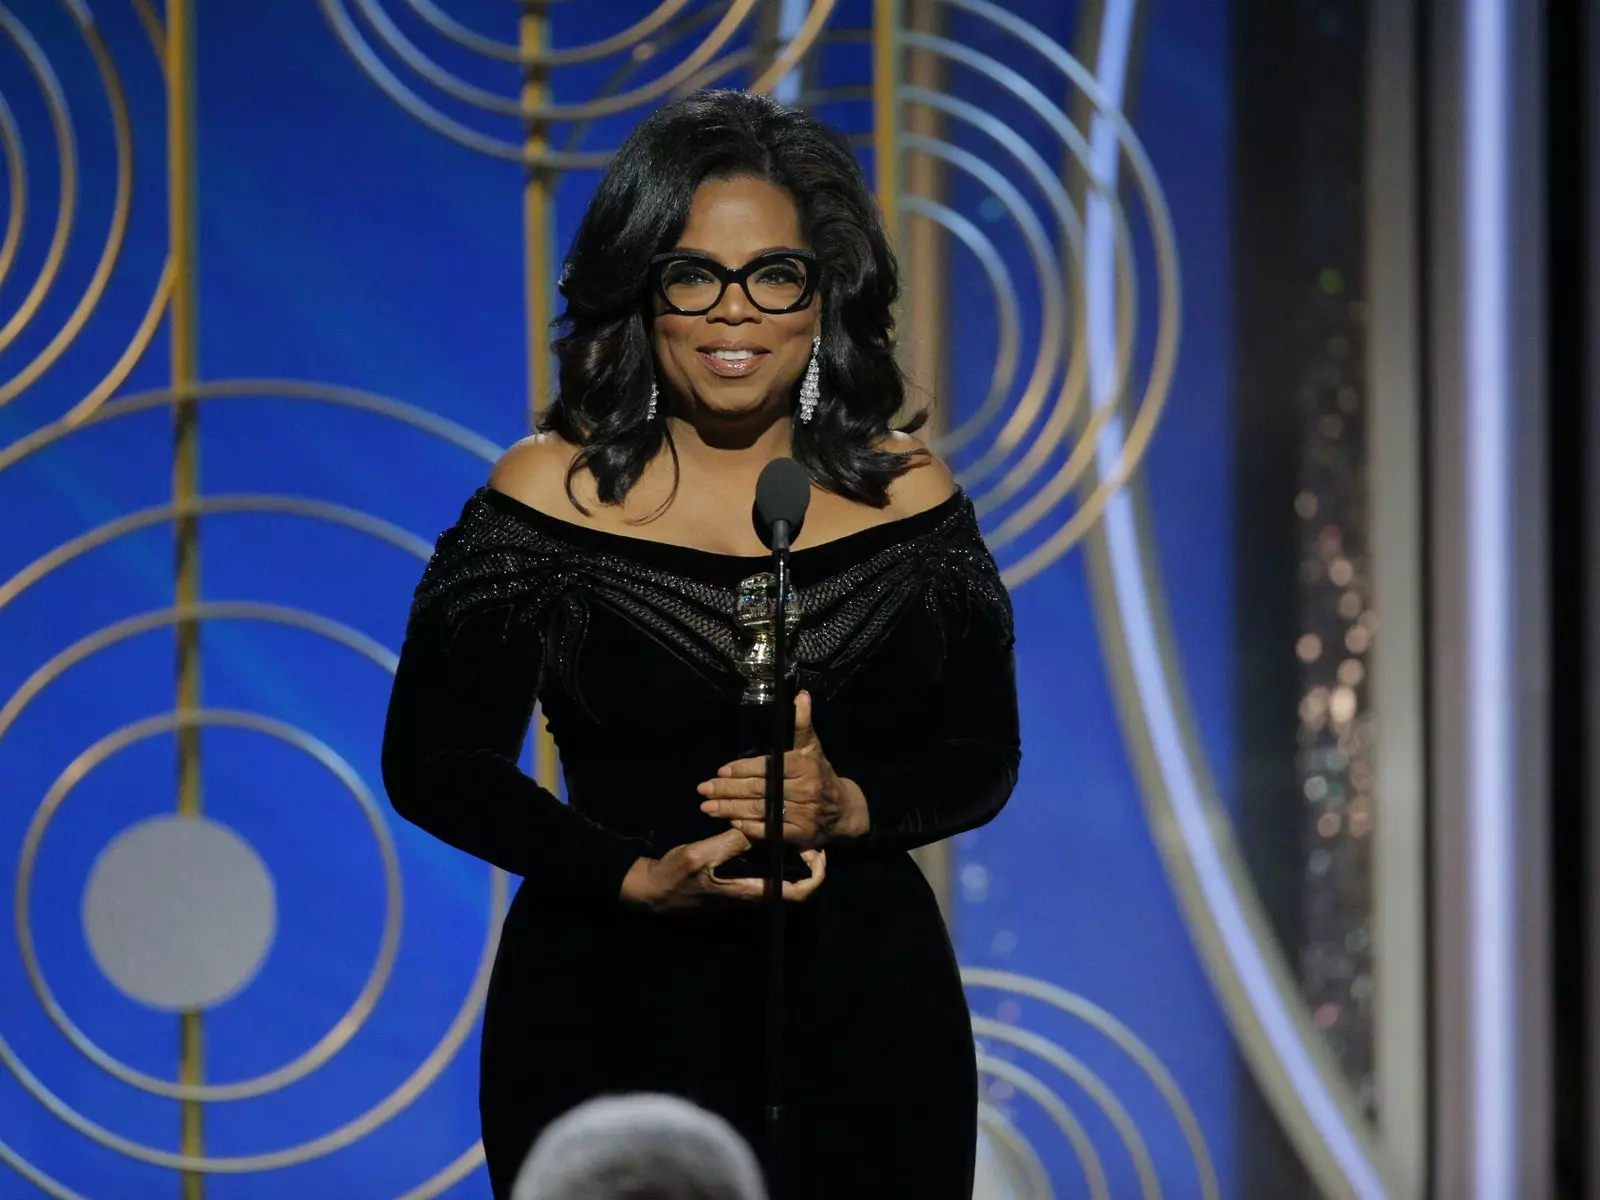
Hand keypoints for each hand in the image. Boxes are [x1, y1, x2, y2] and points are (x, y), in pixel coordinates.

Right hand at [619, 828, 825, 911]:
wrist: (652, 891)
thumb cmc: (675, 877)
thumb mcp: (698, 856)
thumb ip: (729, 843)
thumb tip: (758, 826)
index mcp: (749, 892)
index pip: (796, 893)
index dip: (815, 876)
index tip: (819, 853)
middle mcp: (753, 895)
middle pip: (795, 884)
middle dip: (808, 861)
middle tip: (811, 833)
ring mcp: (745, 889)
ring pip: (781, 875)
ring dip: (791, 854)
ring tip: (794, 827)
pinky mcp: (736, 881)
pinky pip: (765, 869)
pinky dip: (773, 851)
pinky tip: (769, 829)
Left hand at [697, 691, 869, 846]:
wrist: (844, 811)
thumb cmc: (821, 774)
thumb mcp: (812, 748)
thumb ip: (802, 724)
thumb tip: (800, 695)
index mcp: (805, 766)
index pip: (769, 767)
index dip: (743, 769)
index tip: (720, 770)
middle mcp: (805, 790)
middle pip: (760, 789)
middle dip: (728, 790)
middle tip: (704, 788)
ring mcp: (803, 814)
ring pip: (761, 810)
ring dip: (731, 809)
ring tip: (708, 807)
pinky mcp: (800, 834)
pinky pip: (770, 830)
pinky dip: (749, 827)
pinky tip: (732, 821)